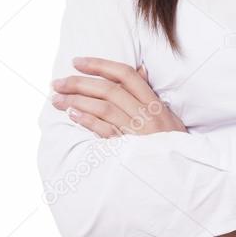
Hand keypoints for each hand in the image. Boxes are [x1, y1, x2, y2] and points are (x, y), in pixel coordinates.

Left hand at [50, 56, 186, 137]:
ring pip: (104, 108)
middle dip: (79, 83)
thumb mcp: (168, 115)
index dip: (99, 65)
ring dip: (76, 101)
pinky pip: (105, 132)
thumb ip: (150, 93)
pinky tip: (71, 114)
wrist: (179, 175)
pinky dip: (87, 121)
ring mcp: (137, 132)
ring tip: (56, 98)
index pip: (125, 74)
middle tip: (57, 82)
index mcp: (153, 102)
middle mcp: (145, 114)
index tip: (77, 61)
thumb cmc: (172, 144)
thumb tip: (140, 69)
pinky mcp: (129, 150)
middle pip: (109, 90)